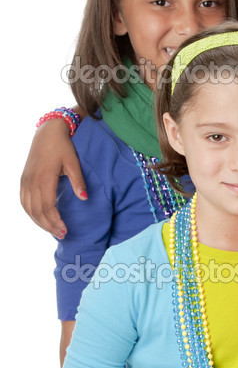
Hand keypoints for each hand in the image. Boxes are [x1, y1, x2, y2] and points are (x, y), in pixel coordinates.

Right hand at [21, 115, 85, 237]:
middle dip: (48, 225)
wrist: (47, 132)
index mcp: (44, 179)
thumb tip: (85, 198)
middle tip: (61, 235)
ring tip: (52, 230)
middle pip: (37, 211)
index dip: (55, 221)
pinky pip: (23, 201)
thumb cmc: (63, 147)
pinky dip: (30, 212)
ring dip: (39, 221)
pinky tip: (39, 218)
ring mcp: (25, 181)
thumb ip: (78, 181)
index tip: (65, 230)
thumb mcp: (73, 163)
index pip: (48, 207)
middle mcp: (31, 182)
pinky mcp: (23, 179)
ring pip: (28, 208)